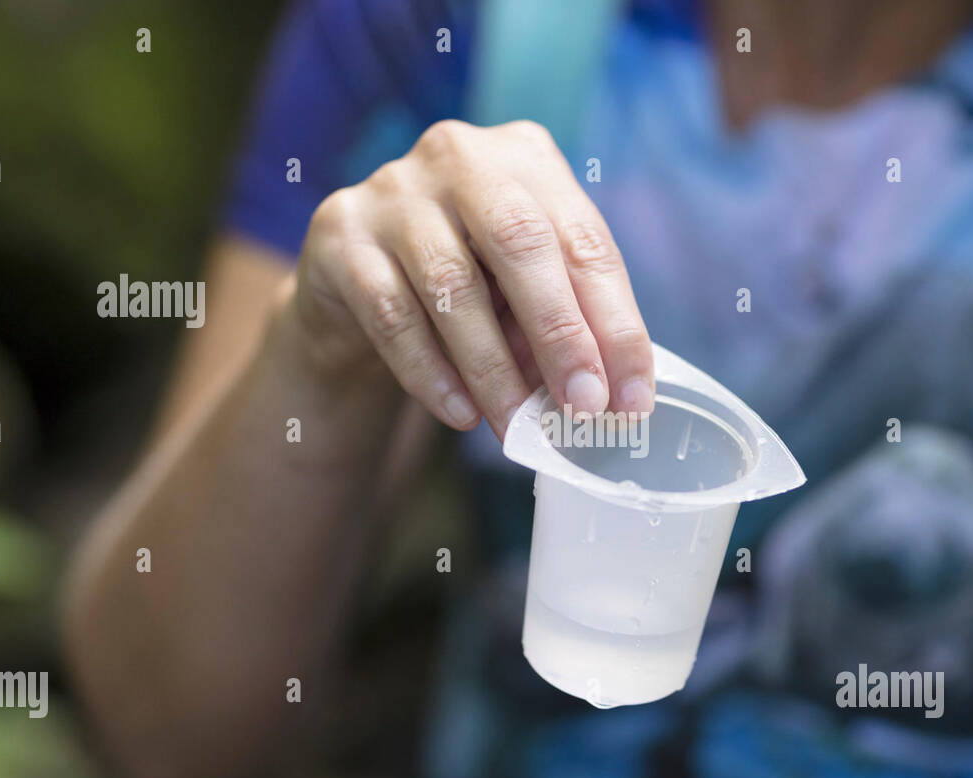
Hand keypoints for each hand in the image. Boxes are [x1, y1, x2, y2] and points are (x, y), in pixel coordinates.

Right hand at [292, 119, 654, 436]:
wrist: (357, 289)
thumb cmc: (468, 287)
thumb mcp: (525, 294)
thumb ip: (566, 325)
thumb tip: (610, 394)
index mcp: (526, 158)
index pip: (585, 242)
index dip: (616, 325)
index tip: (633, 397)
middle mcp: (460, 156)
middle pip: (521, 242)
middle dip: (561, 334)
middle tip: (583, 406)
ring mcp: (392, 189)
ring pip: (453, 284)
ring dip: (493, 369)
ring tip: (516, 425)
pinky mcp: (339, 234)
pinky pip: (393, 314)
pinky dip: (432, 373)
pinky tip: (461, 414)